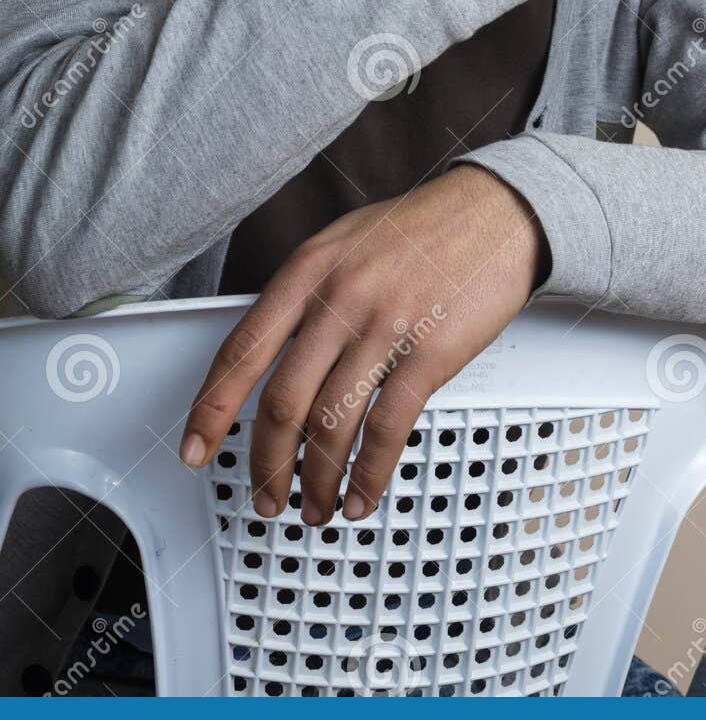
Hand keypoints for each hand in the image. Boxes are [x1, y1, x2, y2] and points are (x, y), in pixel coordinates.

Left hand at [178, 164, 547, 523]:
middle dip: (266, 464)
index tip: (195, 449)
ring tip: (315, 507)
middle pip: (281, 401)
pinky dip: (369, 475)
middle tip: (266, 496)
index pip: (241, 350)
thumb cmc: (424, 228)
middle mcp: (338, 299)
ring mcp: (384, 327)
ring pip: (330, 425)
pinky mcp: (429, 353)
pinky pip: (387, 429)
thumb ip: (308, 292)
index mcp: (308, 270)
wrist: (496, 213)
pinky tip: (362, 497)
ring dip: (317, 480)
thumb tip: (276, 355)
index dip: (210, 409)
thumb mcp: (346, 242)